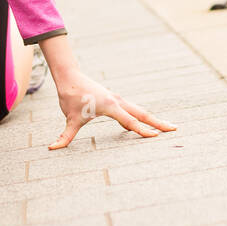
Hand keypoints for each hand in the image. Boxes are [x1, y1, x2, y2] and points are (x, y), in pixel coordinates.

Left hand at [48, 69, 176, 149]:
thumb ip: (65, 136)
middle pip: (142, 113)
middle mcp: (117, 101)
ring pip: (138, 111)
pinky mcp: (114, 100)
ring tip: (166, 127)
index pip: (130, 121)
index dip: (142, 131)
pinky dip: (140, 117)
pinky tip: (143, 126)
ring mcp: (117, 99)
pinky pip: (131, 110)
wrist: (69, 77)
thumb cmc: (70, 97)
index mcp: (109, 105)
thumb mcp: (70, 118)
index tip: (155, 137)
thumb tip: (52, 148)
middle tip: (174, 129)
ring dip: (152, 119)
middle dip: (158, 122)